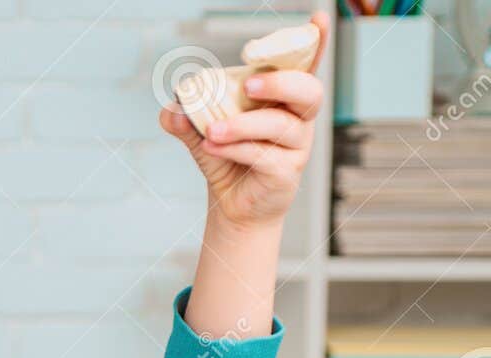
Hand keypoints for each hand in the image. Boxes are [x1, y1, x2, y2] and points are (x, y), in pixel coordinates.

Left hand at [158, 10, 328, 231]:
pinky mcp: (287, 172)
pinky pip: (265, 155)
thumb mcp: (201, 132)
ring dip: (243, 125)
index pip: (305, 64)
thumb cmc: (225, 158)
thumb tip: (173, 108)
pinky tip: (213, 148)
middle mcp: (297, 117)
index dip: (315, 41)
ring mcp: (297, 145)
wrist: (230, 205)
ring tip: (211, 131)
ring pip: (281, 125)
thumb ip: (185, 117)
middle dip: (280, 82)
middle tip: (248, 85)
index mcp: (282, 97)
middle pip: (309, 90)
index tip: (318, 18)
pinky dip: (236, 149)